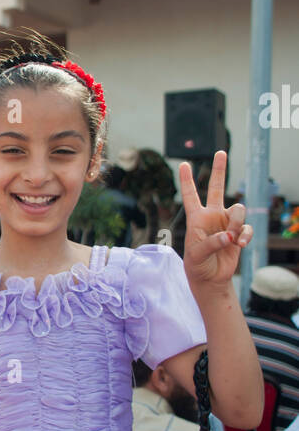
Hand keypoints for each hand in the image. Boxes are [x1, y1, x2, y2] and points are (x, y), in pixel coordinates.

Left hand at [179, 151, 251, 286]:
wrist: (210, 278)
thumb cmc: (197, 265)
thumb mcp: (197, 254)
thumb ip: (211, 243)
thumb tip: (229, 235)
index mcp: (196, 218)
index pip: (190, 196)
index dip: (187, 180)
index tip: (184, 164)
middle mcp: (211, 216)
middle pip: (216, 188)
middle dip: (219, 170)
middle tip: (220, 152)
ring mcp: (226, 223)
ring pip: (238, 210)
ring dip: (237, 223)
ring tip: (231, 238)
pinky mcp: (238, 233)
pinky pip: (247, 228)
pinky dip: (245, 235)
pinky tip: (240, 244)